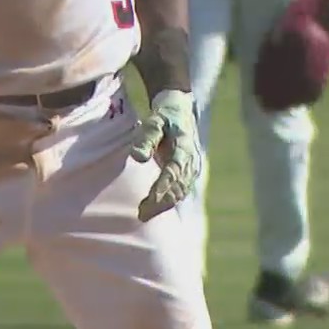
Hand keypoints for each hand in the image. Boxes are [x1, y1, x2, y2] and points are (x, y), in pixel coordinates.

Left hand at [130, 90, 202, 221]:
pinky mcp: (188, 175)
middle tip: (141, 214)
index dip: (163, 187)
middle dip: (160, 203)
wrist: (179, 113)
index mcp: (184, 147)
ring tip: (143, 214)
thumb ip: (146, 138)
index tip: (150, 200)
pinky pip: (180, 193)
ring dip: (163, 206)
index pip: (174, 171)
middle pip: (178, 187)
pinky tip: (152, 209)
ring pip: (179, 193)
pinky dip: (167, 202)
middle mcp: (191, 161)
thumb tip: (137, 157)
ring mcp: (191, 169)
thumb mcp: (154, 122)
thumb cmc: (163, 118)